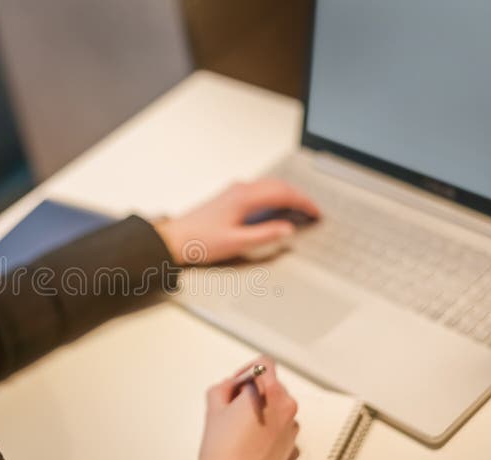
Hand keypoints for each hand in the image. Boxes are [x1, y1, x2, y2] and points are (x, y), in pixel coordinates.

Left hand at [152, 179, 319, 264]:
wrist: (174, 239)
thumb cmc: (199, 242)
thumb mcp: (237, 243)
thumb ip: (265, 235)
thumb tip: (287, 229)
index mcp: (244, 197)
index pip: (283, 193)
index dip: (304, 202)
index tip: (316, 212)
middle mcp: (240, 189)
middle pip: (278, 185)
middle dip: (299, 196)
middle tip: (313, 211)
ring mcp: (233, 191)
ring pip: (269, 185)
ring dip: (287, 194)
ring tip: (299, 209)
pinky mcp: (228, 196)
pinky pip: (259, 189)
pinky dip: (274, 195)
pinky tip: (276, 207)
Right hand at [197, 356, 299, 459]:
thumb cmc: (224, 453)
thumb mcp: (213, 408)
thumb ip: (224, 386)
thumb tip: (231, 386)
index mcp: (269, 392)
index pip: (263, 364)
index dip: (246, 371)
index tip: (237, 383)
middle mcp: (286, 406)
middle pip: (270, 385)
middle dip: (252, 393)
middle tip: (232, 409)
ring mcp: (292, 427)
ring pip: (276, 407)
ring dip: (261, 411)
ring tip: (239, 430)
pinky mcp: (293, 445)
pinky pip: (280, 427)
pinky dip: (268, 429)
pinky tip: (250, 442)